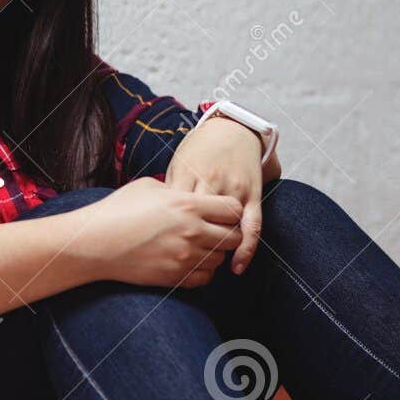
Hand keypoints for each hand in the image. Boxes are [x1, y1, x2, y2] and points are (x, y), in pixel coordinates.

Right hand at [77, 176, 243, 287]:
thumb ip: (176, 189)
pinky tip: (188, 262)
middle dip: (227, 234)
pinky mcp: (174, 276)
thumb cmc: (116, 210)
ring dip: (213, 253)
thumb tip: (187, 194)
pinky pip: (205, 278)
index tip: (219, 213)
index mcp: (188, 205)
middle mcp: (192, 231)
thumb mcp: (148, 187)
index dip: (230, 211)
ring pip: (220, 259)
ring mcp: (184, 256)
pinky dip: (201, 272)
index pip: (234, 209)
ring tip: (197, 247)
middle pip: (233, 237)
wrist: (93, 243)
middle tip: (213, 232)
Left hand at [164, 115, 268, 274]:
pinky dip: (246, 249)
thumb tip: (146, 220)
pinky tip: (237, 268)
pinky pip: (252, 226)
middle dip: (187, 248)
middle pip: (197, 224)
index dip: (164, 238)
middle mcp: (211, 183)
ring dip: (216, 253)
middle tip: (178, 267)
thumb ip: (165, 193)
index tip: (154, 255)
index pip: (173, 214)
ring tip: (206, 270)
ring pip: (225, 228)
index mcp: (186, 177)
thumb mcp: (175, 167)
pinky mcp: (253, 194)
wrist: (231, 129)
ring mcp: (234, 189)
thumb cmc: (197, 152)